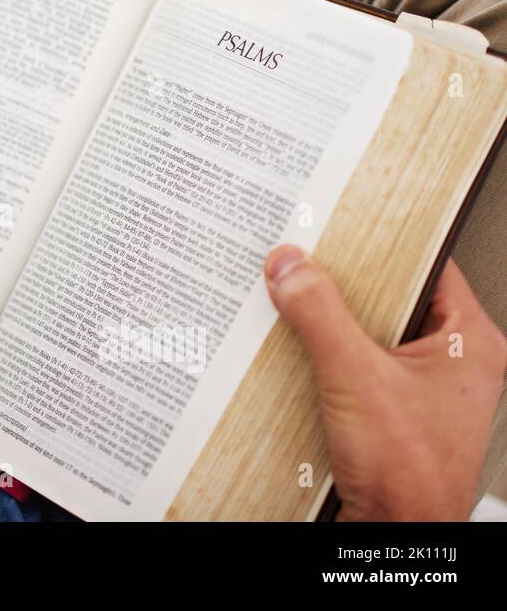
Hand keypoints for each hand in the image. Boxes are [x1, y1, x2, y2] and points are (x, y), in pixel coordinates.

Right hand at [264, 245, 506, 520]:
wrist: (396, 538)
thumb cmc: (411, 478)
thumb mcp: (357, 380)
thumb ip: (321, 317)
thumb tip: (292, 267)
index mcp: (470, 344)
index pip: (427, 267)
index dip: (384, 243)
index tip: (342, 224)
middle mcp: (451, 363)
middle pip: (390, 298)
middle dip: (343, 283)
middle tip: (307, 262)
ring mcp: (419, 388)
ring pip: (366, 332)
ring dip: (327, 322)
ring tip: (295, 304)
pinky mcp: (388, 410)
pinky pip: (351, 364)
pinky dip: (321, 355)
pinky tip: (294, 351)